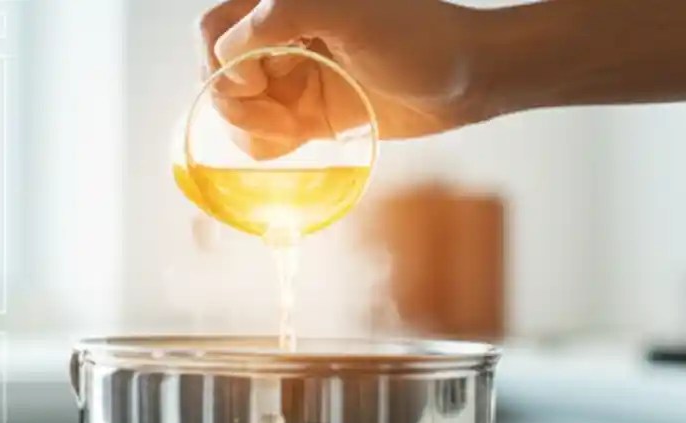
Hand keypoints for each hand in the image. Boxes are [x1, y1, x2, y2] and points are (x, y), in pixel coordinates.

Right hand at [198, 0, 484, 158]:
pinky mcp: (306, 114)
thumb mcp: (352, 12)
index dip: (223, 63)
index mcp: (284, 4)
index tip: (259, 83)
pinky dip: (266, 146)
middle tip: (277, 121)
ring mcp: (292, 77)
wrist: (470, 79)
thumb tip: (229, 57)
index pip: (215, 29)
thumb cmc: (421, 36)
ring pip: (234, 108)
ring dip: (250, 129)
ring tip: (292, 135)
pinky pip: (260, 135)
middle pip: (216, 72)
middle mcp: (281, 37)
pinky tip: (297, 143)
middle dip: (236, 103)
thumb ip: (283, 14)